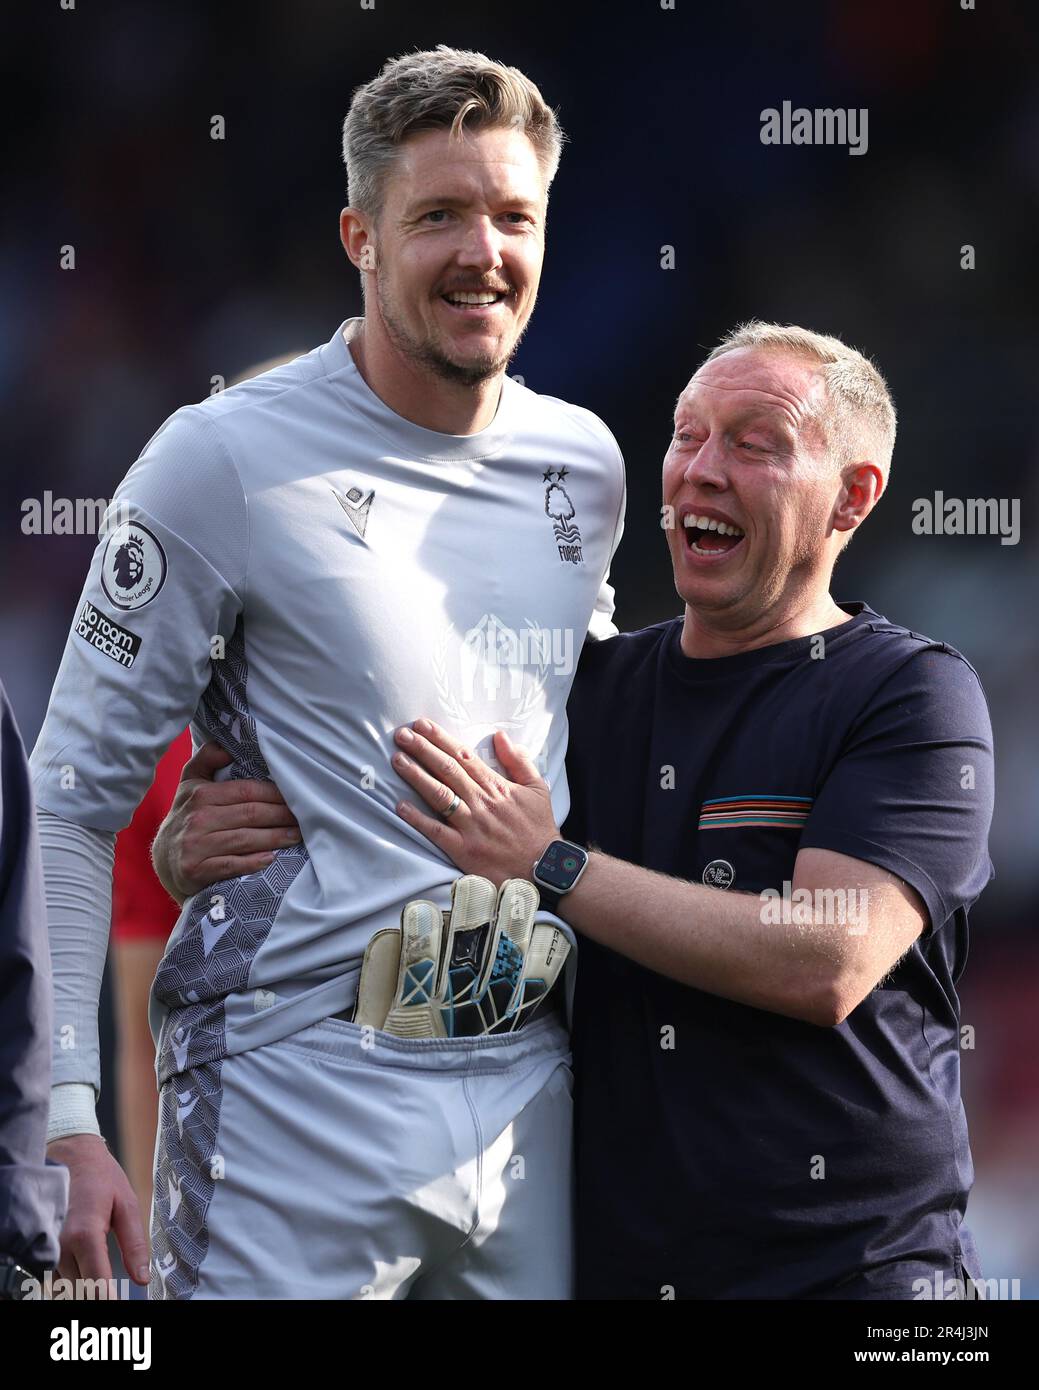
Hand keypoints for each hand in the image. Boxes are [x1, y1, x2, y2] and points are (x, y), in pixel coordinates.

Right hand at [46, 1134, 149, 1291]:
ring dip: (85, 1289)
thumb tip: (143, 1279)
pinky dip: (72, 1280)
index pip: (97, 1285)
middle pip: (81, 1290)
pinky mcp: (43, 1248)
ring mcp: (48, 1248)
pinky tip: (87, 1272)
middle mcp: (61, 1246)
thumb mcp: (127, 1205)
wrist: (70, 1155)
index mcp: (86, 1235)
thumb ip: (135, 1244)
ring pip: (67, 1287)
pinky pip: (56, 1278)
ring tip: (104, 1283)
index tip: (121, 1306)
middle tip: (117, 1294)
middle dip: (99, 1295)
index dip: (110, 1301)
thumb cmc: (102, 1178)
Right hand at [151, 741, 300, 903]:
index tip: (295, 797)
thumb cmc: (187, 817)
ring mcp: (196, 846)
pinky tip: (272, 858)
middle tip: (303, 817)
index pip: (247, 791)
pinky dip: (254, 861)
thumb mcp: (190, 784)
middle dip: (282, 815)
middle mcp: (197, 818)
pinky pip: (232, 865)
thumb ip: (206, 760)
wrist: (164, 860)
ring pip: (245, 839)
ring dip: (276, 838)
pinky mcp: (196, 870)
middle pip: (251, 814)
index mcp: (200, 794)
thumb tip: (225, 745)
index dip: (275, 794)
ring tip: (296, 836)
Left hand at [392, 718, 559, 883]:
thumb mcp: (537, 788)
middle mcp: (481, 802)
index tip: (422, 726)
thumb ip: (518, 761)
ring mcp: (471, 825)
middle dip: (422, 750)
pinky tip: (400, 806)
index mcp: (497, 786)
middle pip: (447, 770)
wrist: (544, 868)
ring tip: (398, 760)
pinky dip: (418, 818)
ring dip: (416, 776)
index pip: (464, 756)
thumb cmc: (539, 828)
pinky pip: (436, 831)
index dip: (441, 739)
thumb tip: (501, 735)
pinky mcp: (463, 849)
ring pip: (439, 795)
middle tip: (401, 735)